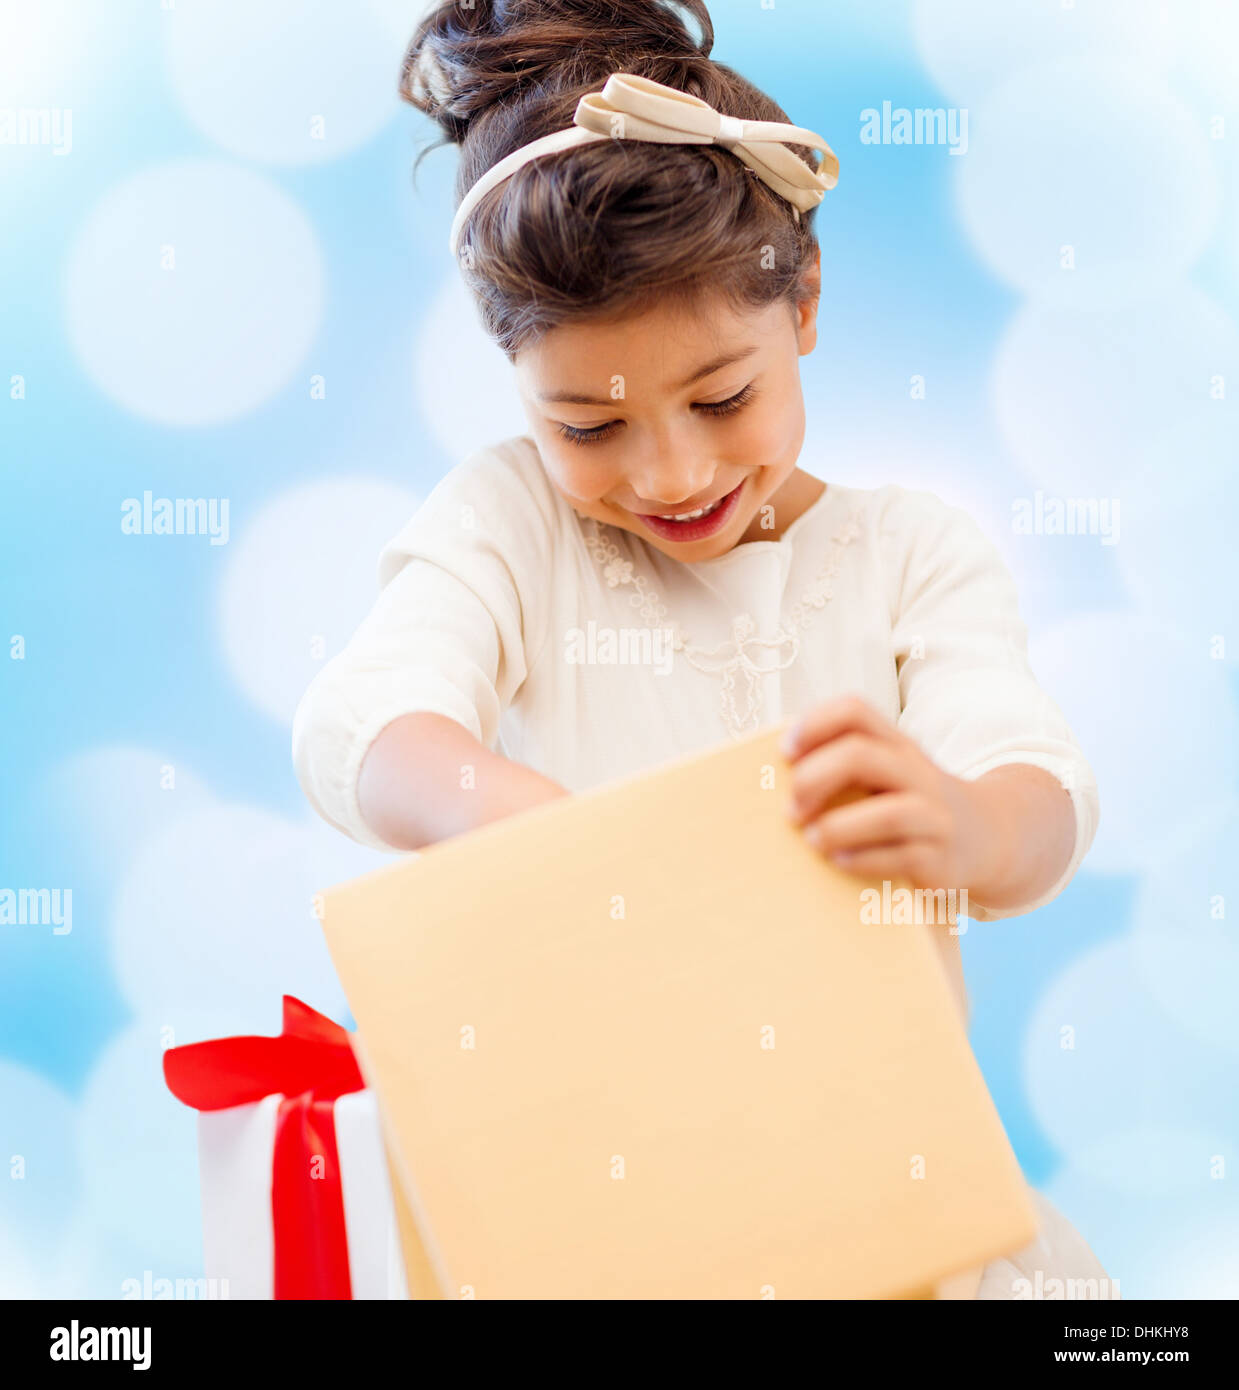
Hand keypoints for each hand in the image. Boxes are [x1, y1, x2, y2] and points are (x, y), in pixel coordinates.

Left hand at [780, 695, 1004, 896]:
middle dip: (816, 778)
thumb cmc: (912, 803)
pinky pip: (900, 857)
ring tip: (811, 839)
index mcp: (896, 744)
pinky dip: (862, 859)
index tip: (784, 753)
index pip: (855, 711)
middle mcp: (917, 772)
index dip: (814, 724)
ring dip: (838, 826)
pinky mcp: (940, 858)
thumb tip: (776, 778)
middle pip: (863, 755)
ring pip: (889, 812)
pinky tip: (838, 860)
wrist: (988, 838)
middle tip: (790, 808)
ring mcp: (934, 815)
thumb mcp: (888, 773)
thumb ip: (845, 767)